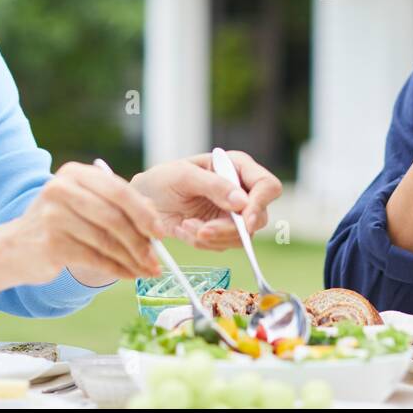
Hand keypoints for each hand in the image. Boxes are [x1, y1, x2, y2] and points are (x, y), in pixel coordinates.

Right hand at [9, 161, 161, 283]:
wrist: (13, 248)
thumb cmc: (58, 224)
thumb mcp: (83, 203)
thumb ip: (116, 205)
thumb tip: (155, 220)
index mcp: (75, 173)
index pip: (119, 190)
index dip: (144, 212)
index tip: (161, 231)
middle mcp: (62, 189)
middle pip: (114, 216)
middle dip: (141, 240)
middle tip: (157, 258)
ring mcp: (54, 216)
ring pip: (106, 241)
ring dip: (132, 259)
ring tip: (146, 270)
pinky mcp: (51, 244)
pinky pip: (95, 258)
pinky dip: (116, 269)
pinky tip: (128, 275)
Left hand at [130, 150, 282, 249]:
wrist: (145, 201)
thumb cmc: (163, 179)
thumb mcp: (184, 175)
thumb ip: (214, 186)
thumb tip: (242, 203)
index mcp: (238, 167)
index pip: (267, 186)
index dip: (261, 204)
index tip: (245, 221)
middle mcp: (241, 191)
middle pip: (257, 217)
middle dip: (229, 229)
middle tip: (203, 231)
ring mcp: (233, 214)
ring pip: (242, 237)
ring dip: (213, 237)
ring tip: (186, 225)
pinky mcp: (222, 232)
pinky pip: (223, 245)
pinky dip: (202, 242)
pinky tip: (185, 229)